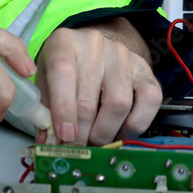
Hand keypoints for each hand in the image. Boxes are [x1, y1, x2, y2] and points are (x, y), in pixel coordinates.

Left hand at [34, 18, 161, 145]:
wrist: (94, 49)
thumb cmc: (67, 70)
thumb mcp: (46, 81)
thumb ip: (44, 110)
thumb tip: (48, 144)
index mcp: (64, 43)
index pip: (63, 72)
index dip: (63, 109)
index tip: (64, 136)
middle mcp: (95, 45)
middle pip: (90, 97)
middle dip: (81, 132)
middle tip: (76, 150)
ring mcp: (123, 56)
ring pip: (119, 103)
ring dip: (105, 132)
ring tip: (94, 143)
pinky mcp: (145, 70)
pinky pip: (148, 102)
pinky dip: (133, 126)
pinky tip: (118, 133)